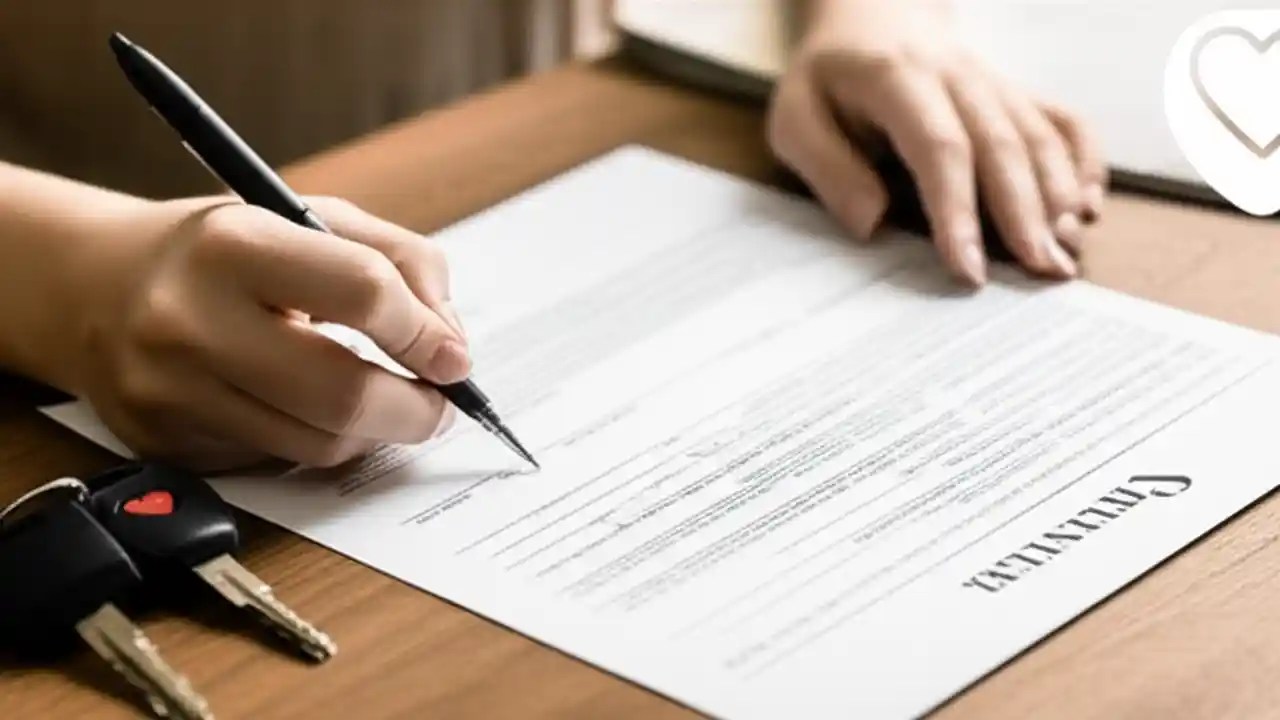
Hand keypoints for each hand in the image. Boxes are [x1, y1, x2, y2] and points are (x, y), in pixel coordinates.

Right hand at [67, 196, 466, 471]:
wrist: (95, 285)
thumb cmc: (227, 249)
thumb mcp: (313, 219)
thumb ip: (403, 262)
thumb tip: (449, 347)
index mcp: (234, 244)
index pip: (364, 292)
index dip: (425, 332)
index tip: (451, 355)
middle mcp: (190, 320)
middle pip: (344, 393)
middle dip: (416, 410)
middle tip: (440, 405)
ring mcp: (172, 391)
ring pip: (318, 444)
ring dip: (374, 433)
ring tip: (386, 404)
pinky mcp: (167, 444)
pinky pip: (278, 461)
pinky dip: (316, 441)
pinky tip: (309, 407)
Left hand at [767, 0, 1107, 284]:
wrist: (871, 15)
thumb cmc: (828, 80)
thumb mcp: (794, 118)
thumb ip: (827, 168)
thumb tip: (871, 225)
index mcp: (897, 79)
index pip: (939, 147)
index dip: (958, 211)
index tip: (968, 269)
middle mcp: (957, 75)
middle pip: (1002, 144)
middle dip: (1024, 213)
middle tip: (1040, 271)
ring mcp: (993, 81)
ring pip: (1038, 135)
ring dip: (1059, 196)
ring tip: (1065, 253)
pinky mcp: (1014, 92)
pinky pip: (1062, 120)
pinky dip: (1083, 160)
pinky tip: (1090, 203)